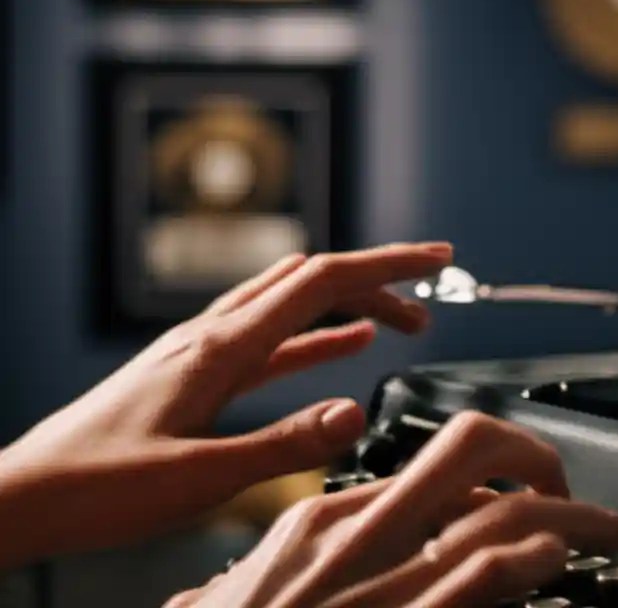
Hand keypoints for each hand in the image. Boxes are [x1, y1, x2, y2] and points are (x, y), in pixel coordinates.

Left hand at [0, 243, 452, 567]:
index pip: (321, 283)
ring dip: (350, 306)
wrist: (24, 498)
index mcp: (219, 349)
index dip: (387, 266)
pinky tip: (340, 351)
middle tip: (431, 295)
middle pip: (310, 281)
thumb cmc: (97, 488)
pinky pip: (271, 341)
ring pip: (291, 305)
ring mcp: (200, 352)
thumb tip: (355, 413)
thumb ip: (284, 445)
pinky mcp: (193, 375)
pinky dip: (316, 336)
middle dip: (378, 280)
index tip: (437, 259)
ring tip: (399, 321)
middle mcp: (210, 337)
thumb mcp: (202, 477)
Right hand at [164, 412, 617, 607]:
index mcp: (318, 522)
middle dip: (538, 458)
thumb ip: (268, 572)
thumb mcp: (243, 596)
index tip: (523, 484)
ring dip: (570, 515)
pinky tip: (558, 564)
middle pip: (470, 449)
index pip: (424, 461)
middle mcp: (353, 538)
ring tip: (606, 530)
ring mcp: (377, 583)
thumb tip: (263, 571)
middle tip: (574, 488)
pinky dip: (534, 560)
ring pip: (498, 510)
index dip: (492, 465)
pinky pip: (481, 573)